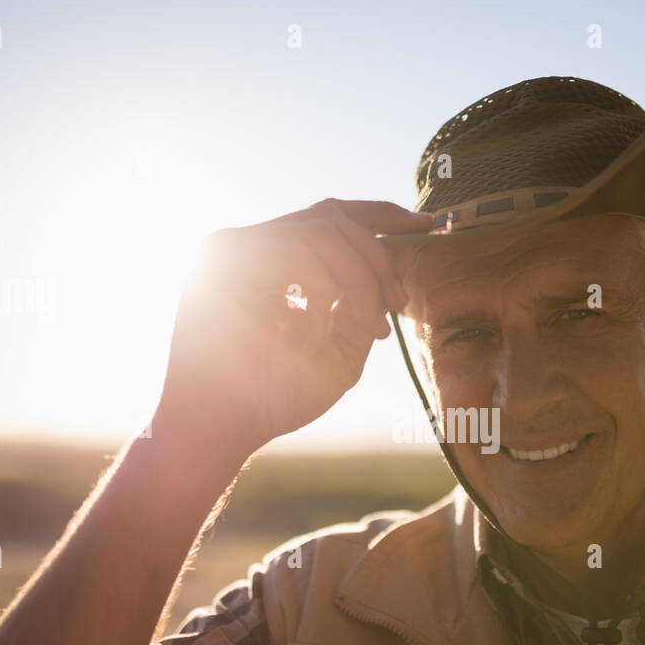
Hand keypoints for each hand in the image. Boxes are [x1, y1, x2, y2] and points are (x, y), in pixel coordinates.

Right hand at [153, 199, 433, 465]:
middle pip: (330, 216)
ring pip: (318, 230)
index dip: (381, 218)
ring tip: (368, 323)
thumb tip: (391, 270)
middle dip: (377, 256)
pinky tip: (319, 330)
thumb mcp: (340, 349)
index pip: (331, 219)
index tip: (426, 226)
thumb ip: (363, 308)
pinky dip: (321, 286)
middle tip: (398, 300)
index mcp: (274, 262)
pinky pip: (292, 249)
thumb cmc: (275, 398)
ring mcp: (231, 248)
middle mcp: (250, 246)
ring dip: (357, 276)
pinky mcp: (219, 257)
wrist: (220, 429)